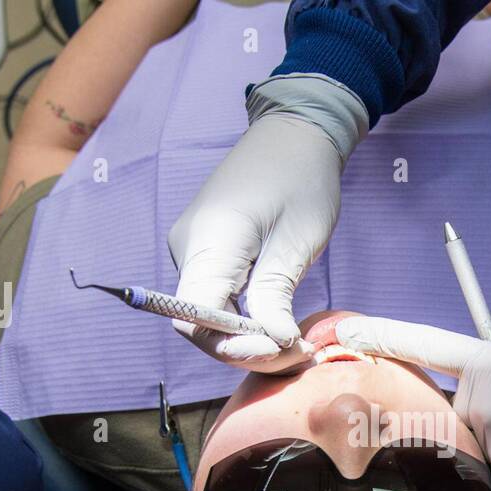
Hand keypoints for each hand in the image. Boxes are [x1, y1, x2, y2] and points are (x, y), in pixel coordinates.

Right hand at [167, 76, 367, 372]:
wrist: (294, 135)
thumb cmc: (301, 180)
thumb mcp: (297, 240)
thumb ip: (276, 294)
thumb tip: (273, 343)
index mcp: (208, 242)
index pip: (196, 319)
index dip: (233, 346)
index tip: (279, 349)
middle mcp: (189, 249)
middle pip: (201, 324)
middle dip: (246, 348)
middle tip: (297, 354)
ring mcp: (194, 252)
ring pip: (210, 316)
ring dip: (250, 338)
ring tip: (296, 344)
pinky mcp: (206, 254)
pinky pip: (218, 300)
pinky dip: (247, 320)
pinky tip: (280, 327)